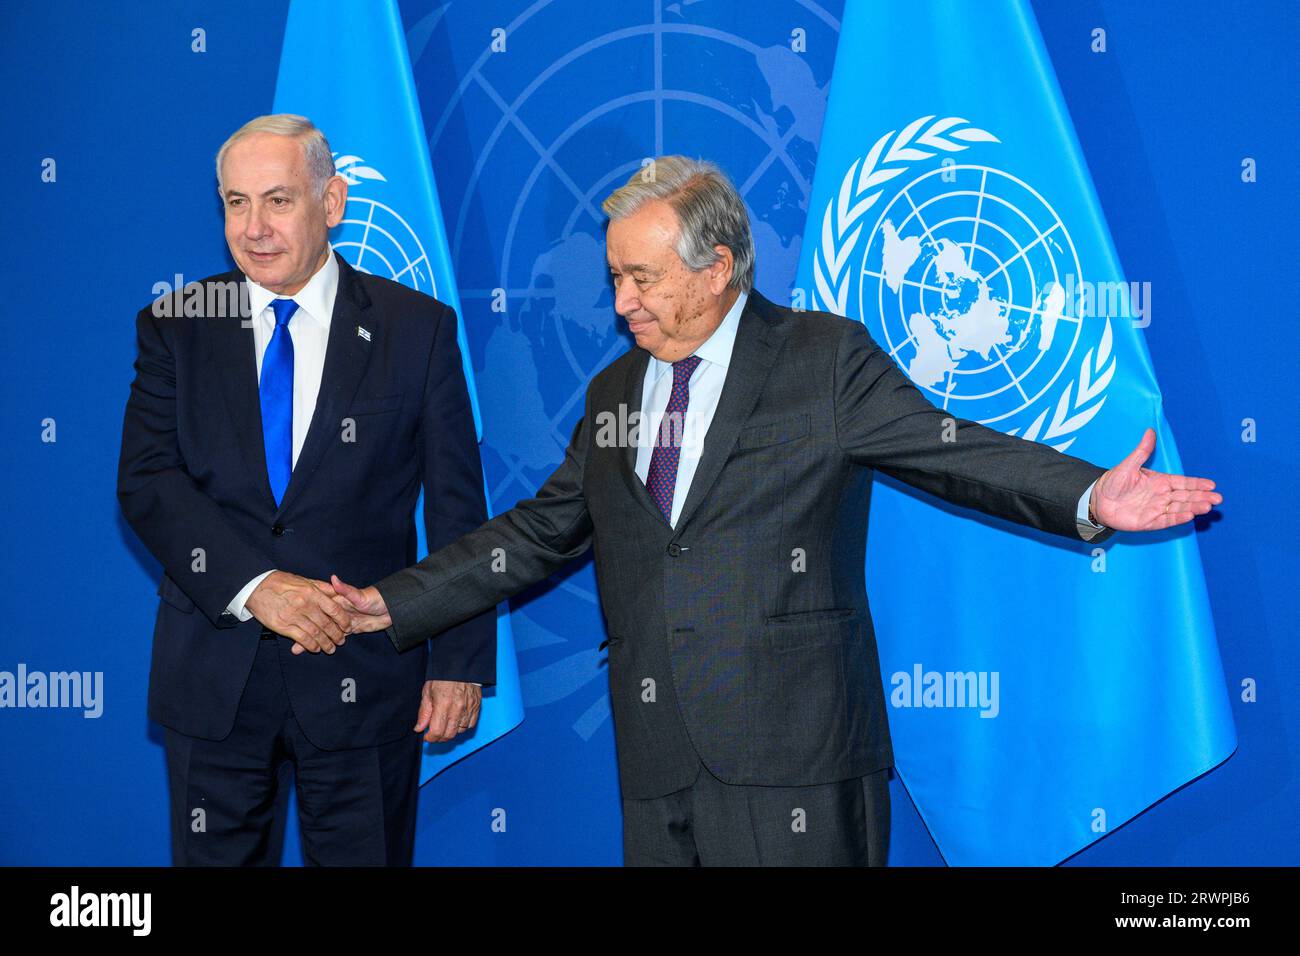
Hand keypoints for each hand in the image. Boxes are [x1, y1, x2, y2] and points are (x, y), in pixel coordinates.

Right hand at [245, 571, 350, 654]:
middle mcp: (305, 605)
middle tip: (341, 641)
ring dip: (325, 643)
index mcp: (312, 593)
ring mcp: (294, 616)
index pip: (334, 609)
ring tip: (331, 649)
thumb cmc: (280, 582)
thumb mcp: (303, 580)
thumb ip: (321, 587)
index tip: (348, 626)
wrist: (256, 587)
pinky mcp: (283, 626)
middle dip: (336, 635)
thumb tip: (337, 590)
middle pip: (326, 624)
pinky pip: (301, 638)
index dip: (343, 620)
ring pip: (315, 633)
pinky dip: (311, 645)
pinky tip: (315, 648)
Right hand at [287, 574, 391, 655]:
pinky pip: (331, 637)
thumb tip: (334, 579)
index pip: (318, 608)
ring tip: (296, 648)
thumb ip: (345, 589)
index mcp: (335, 600)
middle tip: (290, 637)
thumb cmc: (374, 598)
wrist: (390, 609)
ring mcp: (340, 621)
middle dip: (305, 630)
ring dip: (309, 639)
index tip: (292, 616)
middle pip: (317, 622)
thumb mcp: (358, 594)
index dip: (306, 613)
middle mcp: (335, 611)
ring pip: (321, 631)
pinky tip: (309, 648)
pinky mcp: (347, 630)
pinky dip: (321, 642)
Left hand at [415, 680, 481, 742]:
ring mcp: (469, 708)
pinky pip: (471, 725)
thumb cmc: (442, 677)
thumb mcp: (428, 692)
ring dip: (451, 731)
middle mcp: (457, 709)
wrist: (460, 665)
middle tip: (435, 732)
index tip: (427, 736)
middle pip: (449, 735)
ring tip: (446, 723)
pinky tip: (457, 720)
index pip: (437, 732)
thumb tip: (419, 728)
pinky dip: (463, 726)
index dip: (430, 738)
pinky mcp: (477, 706)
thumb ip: (424, 712)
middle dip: (440, 738)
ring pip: (460, 731)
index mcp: (443, 705)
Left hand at [1092, 428, 1222, 531]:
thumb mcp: (1128, 465)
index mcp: (1159, 482)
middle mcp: (1161, 496)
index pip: (1183, 482)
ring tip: (1207, 507)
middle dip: (1202, 497)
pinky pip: (1165, 520)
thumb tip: (1150, 431)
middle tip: (1218, 499)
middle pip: (1186, 496)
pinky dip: (1177, 518)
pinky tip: (1189, 515)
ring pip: (1179, 508)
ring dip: (1193, 507)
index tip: (1212, 484)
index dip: (1197, 484)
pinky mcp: (1149, 522)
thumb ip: (1142, 451)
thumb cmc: (1113, 482)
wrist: (1098, 500)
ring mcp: (1156, 509)